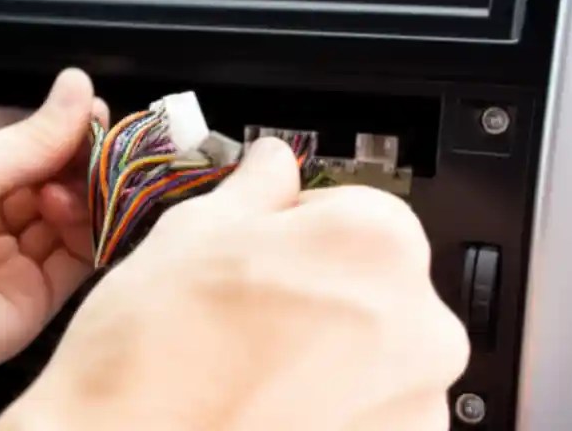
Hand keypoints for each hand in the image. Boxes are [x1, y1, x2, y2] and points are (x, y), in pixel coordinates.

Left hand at [0, 68, 103, 405]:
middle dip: (85, 162)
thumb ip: (34, 136)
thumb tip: (79, 90)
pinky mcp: (32, 305)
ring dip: (87, 195)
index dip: (70, 134)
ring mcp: (13, 265)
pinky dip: (93, 233)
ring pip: (76, 223)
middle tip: (101, 145)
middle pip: (62, 187)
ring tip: (77, 179)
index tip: (99, 115)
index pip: (37, 152)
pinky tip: (83, 207)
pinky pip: (79, 264)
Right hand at [0, 139, 468, 430]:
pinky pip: (375, 414)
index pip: (354, 210)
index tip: (263, 257)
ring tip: (253, 374)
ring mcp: (419, 402)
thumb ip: (255, 188)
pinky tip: (271, 411)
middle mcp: (419, 323)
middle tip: (248, 320)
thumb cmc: (152, 361)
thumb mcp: (190, 234)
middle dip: (319, 295)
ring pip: (377, 356)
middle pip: (374, 286)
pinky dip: (335, 413)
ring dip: (329, 358)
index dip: (297, 232)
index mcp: (375, 243)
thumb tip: (272, 165)